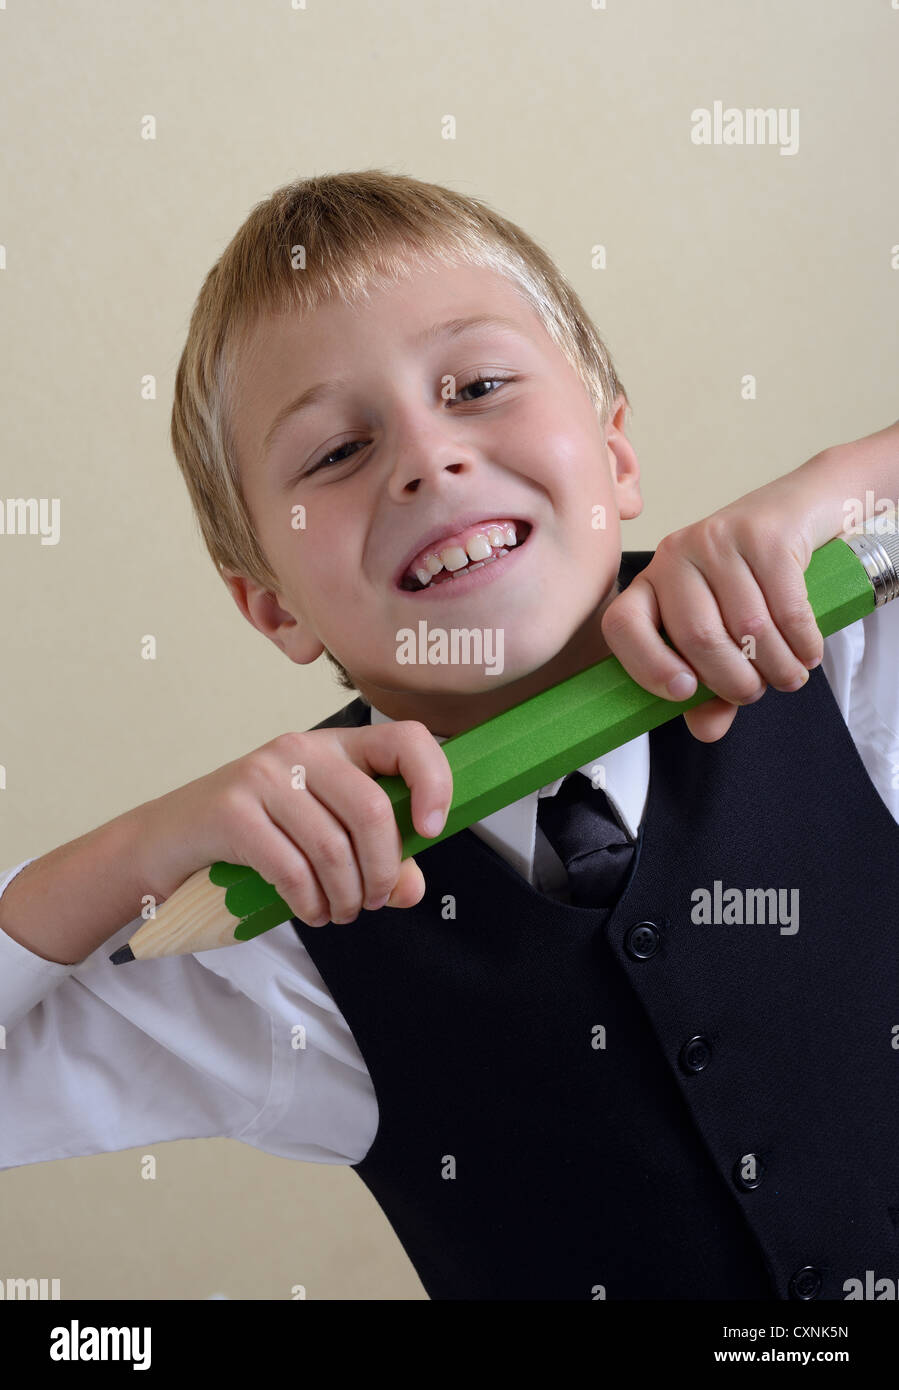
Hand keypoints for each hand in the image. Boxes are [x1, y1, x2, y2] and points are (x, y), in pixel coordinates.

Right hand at [137, 722, 452, 926]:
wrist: (168, 841)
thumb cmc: (255, 835)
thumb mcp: (323, 839)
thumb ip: (377, 859)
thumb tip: (412, 889)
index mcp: (336, 746)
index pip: (406, 739)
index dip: (433, 783)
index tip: (431, 830)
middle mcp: (301, 749)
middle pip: (372, 810)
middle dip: (383, 871)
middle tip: (374, 900)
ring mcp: (263, 775)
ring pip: (333, 847)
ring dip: (347, 896)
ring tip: (341, 912)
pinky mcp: (232, 810)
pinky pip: (292, 868)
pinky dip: (310, 902)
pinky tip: (310, 911)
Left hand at [600, 474, 824, 742]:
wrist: (799, 513)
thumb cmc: (752, 583)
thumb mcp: (726, 635)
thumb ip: (711, 687)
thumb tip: (707, 731)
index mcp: (651, 585)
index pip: (622, 625)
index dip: (648, 666)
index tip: (684, 692)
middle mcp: (675, 556)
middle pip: (696, 635)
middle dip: (734, 680)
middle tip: (756, 693)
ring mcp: (717, 538)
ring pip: (746, 625)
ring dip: (777, 667)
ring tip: (790, 677)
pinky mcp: (763, 533)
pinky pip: (785, 606)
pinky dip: (802, 642)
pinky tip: (808, 653)